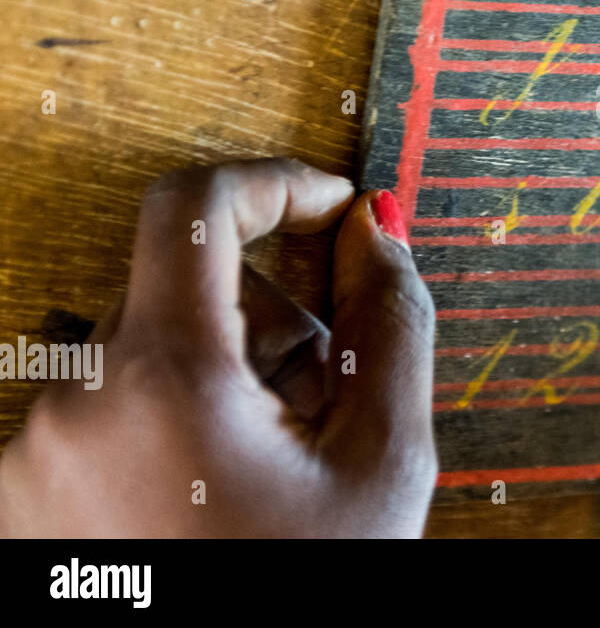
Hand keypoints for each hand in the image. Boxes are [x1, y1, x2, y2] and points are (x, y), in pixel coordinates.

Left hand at [0, 158, 435, 536]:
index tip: (329, 204)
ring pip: (149, 345)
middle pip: (184, 285)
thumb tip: (380, 232)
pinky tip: (224, 478)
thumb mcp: (383, 462)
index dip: (276, 182)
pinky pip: (106, 401)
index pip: (195, 205)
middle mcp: (70, 405)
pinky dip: (175, 411)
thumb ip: (394, 324)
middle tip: (330, 386)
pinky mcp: (24, 489)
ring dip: (229, 369)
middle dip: (274, 313)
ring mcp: (34, 453)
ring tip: (280, 452)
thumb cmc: (300, 594)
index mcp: (161, 381)